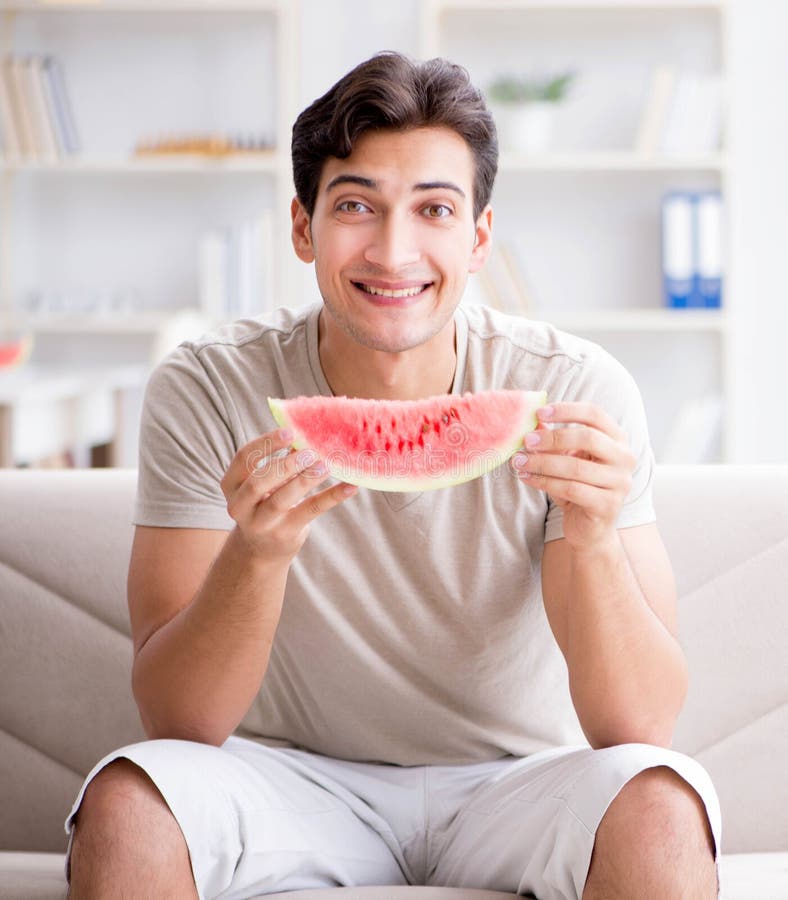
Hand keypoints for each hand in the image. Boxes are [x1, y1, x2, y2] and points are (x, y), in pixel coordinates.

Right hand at [220, 428, 356, 563]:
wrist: (262, 549)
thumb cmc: (265, 503)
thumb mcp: (265, 483)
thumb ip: (280, 461)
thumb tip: (309, 432)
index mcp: (231, 485)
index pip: (243, 458)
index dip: (266, 443)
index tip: (290, 432)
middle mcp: (239, 506)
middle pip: (259, 481)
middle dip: (285, 465)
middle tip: (309, 452)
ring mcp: (260, 523)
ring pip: (281, 500)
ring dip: (305, 480)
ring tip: (326, 466)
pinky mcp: (284, 534)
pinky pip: (309, 511)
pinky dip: (331, 497)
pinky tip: (350, 487)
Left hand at [513, 402, 636, 551]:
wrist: (590, 529)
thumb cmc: (578, 487)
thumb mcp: (565, 459)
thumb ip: (554, 441)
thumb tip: (534, 422)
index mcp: (617, 439)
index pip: (595, 414)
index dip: (566, 410)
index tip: (539, 412)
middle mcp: (624, 458)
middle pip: (588, 438)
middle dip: (552, 437)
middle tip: (526, 440)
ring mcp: (619, 483)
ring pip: (576, 467)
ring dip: (542, 462)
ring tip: (519, 461)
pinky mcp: (608, 505)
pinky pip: (571, 489)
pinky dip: (544, 482)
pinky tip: (527, 477)